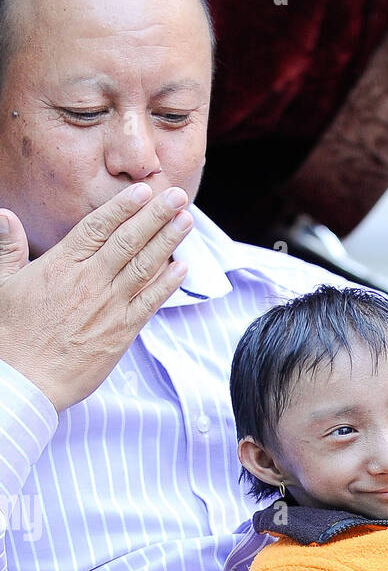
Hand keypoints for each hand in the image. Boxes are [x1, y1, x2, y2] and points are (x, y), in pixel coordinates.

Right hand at [0, 184, 192, 411]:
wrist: (24, 379)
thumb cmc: (11, 335)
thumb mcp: (3, 283)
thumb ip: (8, 247)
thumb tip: (5, 217)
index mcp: (61, 265)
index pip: (98, 226)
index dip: (124, 207)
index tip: (144, 191)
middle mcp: (89, 281)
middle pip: (128, 240)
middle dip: (156, 215)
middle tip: (177, 196)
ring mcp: (108, 307)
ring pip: (144, 267)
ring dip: (168, 242)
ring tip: (186, 221)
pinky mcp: (120, 333)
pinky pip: (149, 303)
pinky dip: (167, 284)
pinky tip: (182, 268)